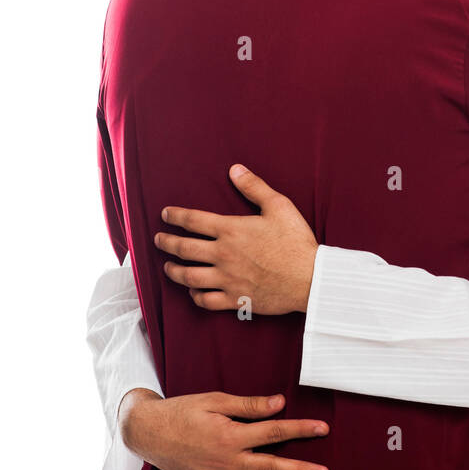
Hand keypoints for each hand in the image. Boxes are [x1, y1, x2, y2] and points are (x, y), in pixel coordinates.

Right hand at [119, 388, 329, 469]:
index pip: (275, 432)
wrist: (149, 433)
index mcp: (231, 436)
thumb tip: (279, 403)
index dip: (301, 429)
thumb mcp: (215, 400)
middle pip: (272, 467)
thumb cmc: (182, 413)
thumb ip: (248, 405)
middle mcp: (227, 461)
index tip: (323, 428)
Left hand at [157, 164, 316, 314]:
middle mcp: (223, 255)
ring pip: (188, 277)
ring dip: (173, 271)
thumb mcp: (279, 206)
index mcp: (231, 230)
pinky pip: (205, 301)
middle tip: (158, 240)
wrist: (310, 278)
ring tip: (168, 267)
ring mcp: (227, 279)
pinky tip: (192, 292)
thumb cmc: (296, 241)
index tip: (165, 214)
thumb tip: (235, 169)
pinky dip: (194, 296)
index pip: (193, 220)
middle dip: (166, 243)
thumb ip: (254, 187)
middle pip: (183, 248)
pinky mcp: (235, 299)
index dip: (175, 216)